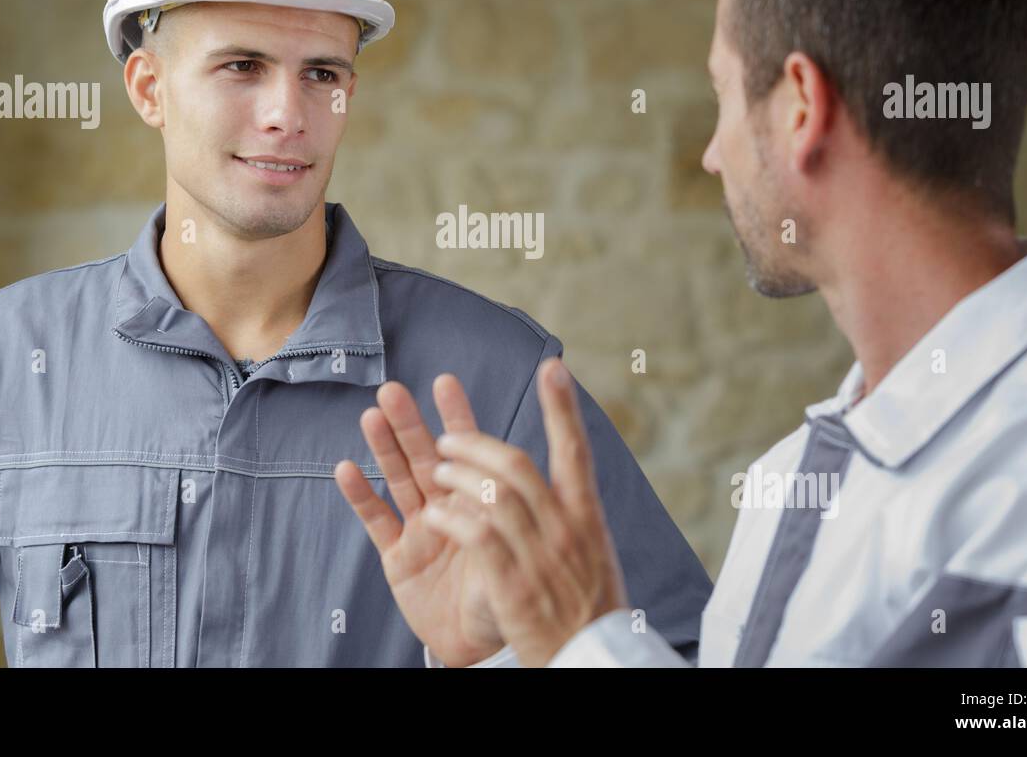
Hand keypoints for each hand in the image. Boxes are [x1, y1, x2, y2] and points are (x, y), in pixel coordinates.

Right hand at [334, 375, 503, 667]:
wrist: (483, 646)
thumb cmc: (507, 596)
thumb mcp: (514, 556)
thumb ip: (505, 523)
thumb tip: (499, 489)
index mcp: (478, 501)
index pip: (467, 450)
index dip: (457, 417)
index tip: (445, 381)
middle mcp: (447, 507)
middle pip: (424, 456)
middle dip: (409, 422)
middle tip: (393, 389)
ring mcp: (419, 529)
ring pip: (398, 480)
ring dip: (384, 448)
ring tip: (371, 416)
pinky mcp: (397, 557)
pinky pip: (377, 521)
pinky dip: (361, 496)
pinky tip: (346, 469)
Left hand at [424, 357, 628, 666]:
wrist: (590, 659)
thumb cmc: (585, 603)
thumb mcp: (592, 548)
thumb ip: (568, 510)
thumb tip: (558, 470)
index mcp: (586, 516)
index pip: (576, 451)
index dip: (563, 408)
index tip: (553, 367)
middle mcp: (564, 529)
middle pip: (517, 466)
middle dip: (476, 443)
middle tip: (447, 436)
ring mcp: (538, 557)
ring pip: (493, 496)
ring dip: (458, 474)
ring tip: (435, 466)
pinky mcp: (511, 586)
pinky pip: (477, 538)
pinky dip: (454, 517)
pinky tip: (437, 510)